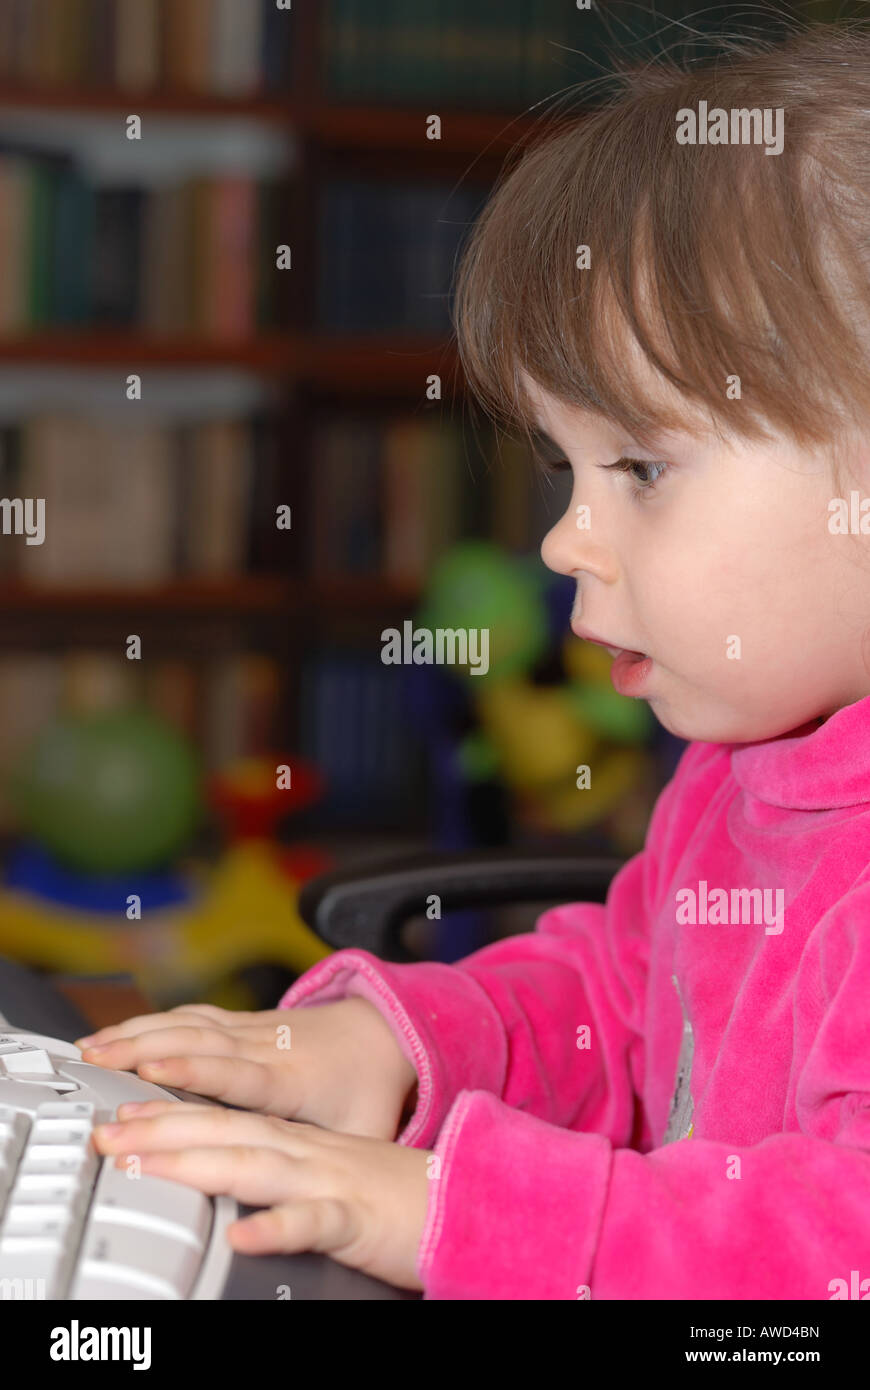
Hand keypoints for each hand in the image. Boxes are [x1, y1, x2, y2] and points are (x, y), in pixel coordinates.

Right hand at [75, 998, 417, 1141]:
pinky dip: (147, 1023)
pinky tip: (115, 1032)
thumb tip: (316, 1210)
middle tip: (95, 1065)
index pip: (235, 1074)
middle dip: (140, 1052)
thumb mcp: (362, 1134)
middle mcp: (263, 1048)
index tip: (154, 1070)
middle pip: (194, 1047)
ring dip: (135, 1033)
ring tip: (91, 1048)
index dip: (194, 1072)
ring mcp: (249, 1030)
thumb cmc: (369, 1090)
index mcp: (289, 1080)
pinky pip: (188, 1017)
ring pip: (185, 1025)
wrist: (382, 1031)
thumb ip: (334, 1166)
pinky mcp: (239, 1023)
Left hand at [92, 1101, 432, 1291]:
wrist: (462, 1198)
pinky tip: (245, 1235)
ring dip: (198, 1163)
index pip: (221, 1118)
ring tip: (150, 1165)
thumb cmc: (390, 1195)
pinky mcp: (358, 1219)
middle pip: (223, 1133)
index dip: (167, 1113)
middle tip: (109, 1134)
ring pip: (256, 1166)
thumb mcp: (322, 1173)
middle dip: (161, 1130)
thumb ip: (274, 1170)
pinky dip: (278, 1226)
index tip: (118, 1115)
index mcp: (294, 1141)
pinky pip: (315, 1223)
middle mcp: (305, 1152)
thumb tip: (222, 1179)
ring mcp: (330, 1181)